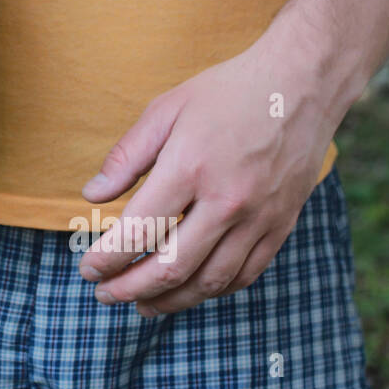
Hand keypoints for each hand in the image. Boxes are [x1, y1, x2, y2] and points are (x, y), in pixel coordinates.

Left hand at [76, 31, 342, 315]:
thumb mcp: (165, 110)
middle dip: (130, 288)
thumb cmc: (225, 93)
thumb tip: (90, 195)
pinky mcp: (281, 225)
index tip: (86, 268)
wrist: (301, 84)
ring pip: (210, 281)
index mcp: (190, 168)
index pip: (140, 230)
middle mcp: (227, 200)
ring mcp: (259, 218)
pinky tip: (188, 290)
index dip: (108, 258)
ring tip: (141, 304)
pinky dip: (212, 290)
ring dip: (170, 300)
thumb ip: (126, 157)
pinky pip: (245, 274)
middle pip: (172, 266)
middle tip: (104, 295)